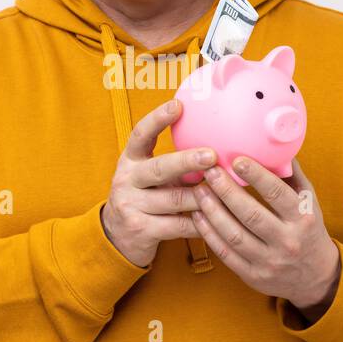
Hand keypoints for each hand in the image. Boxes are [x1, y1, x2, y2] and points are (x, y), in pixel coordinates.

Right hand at [101, 99, 219, 267]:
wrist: (117, 236)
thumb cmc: (145, 197)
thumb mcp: (150, 176)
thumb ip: (174, 163)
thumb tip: (218, 144)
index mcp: (130, 160)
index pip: (140, 134)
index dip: (157, 119)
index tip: (178, 105)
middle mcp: (126, 180)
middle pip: (159, 168)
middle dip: (187, 161)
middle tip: (212, 155)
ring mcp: (131, 206)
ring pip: (175, 199)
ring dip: (203, 196)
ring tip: (225, 190)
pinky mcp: (141, 230)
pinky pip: (178, 225)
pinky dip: (201, 222)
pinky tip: (218, 218)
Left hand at [189, 156, 340, 315]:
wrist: (315, 276)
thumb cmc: (308, 228)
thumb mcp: (309, 201)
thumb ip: (291, 174)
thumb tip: (273, 143)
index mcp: (303, 218)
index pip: (277, 194)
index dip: (256, 176)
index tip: (236, 159)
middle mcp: (288, 241)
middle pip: (251, 215)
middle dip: (227, 191)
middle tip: (209, 171)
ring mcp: (269, 262)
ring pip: (234, 235)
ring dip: (213, 211)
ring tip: (199, 190)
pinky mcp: (253, 276)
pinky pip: (226, 254)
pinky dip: (209, 234)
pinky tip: (198, 216)